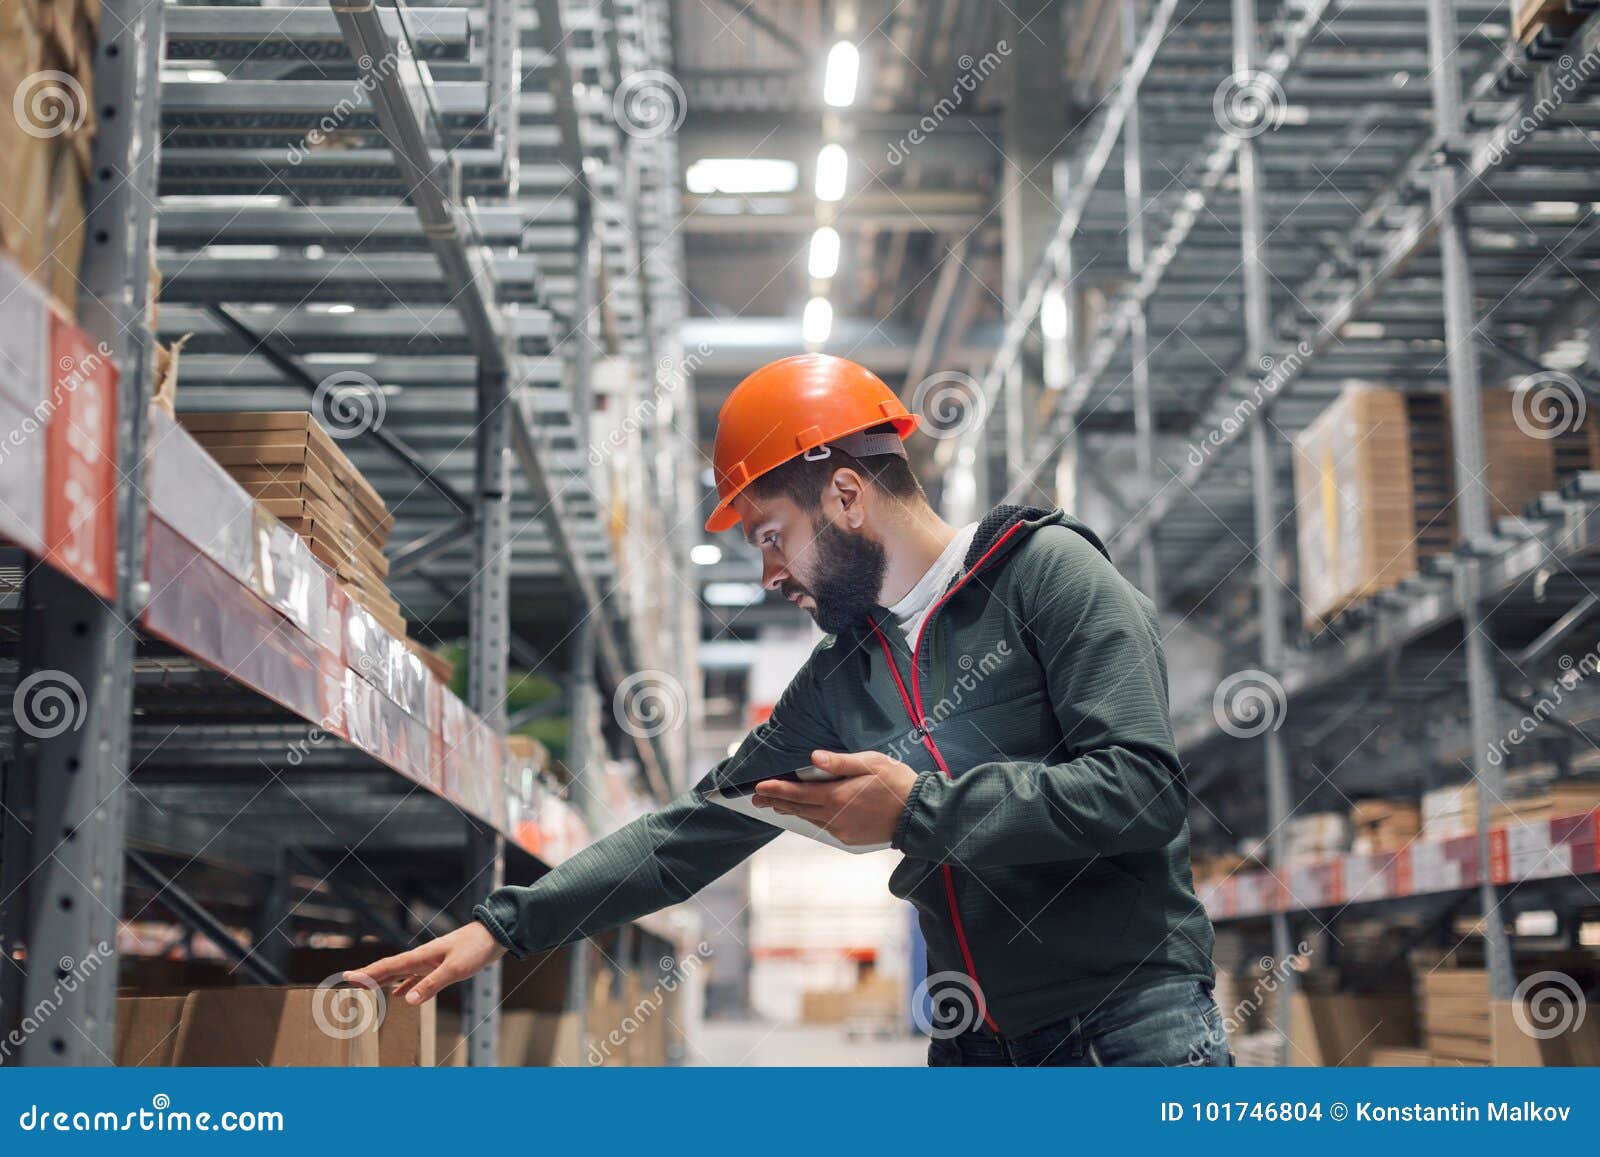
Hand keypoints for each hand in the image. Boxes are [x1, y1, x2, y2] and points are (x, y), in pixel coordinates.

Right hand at [345, 922, 506, 1005]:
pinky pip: (416, 978)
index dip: (367, 973)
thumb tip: (408, 1001)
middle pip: (389, 968)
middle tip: (348, 984)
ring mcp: (429, 961)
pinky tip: (402, 995)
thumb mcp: (455, 970)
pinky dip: (405, 986)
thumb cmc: (476, 949)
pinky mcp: (439, 966)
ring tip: (368, 989)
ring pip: (400, 973)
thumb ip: (431, 985)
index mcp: (420, 957)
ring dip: (384, 980)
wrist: (494, 936)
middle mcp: (421, 958)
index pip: (387, 966)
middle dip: (369, 976)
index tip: (347, 977)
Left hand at [752, 749, 918, 845]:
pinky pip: (823, 827)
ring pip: (809, 819)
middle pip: (798, 808)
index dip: (776, 789)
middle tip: (757, 798)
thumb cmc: (897, 783)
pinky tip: (806, 813)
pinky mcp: (850, 838)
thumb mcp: (871, 763)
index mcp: (836, 797)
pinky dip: (810, 818)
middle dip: (776, 801)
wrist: (919, 814)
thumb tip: (814, 757)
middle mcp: (834, 817)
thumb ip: (840, 762)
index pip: (798, 792)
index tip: (758, 787)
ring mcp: (842, 830)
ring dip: (791, 810)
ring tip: (777, 804)